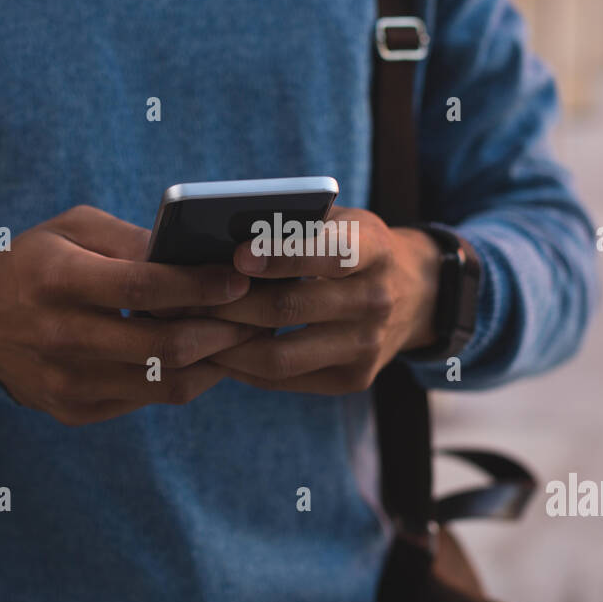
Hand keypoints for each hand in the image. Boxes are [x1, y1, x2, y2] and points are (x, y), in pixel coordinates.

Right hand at [0, 205, 257, 424]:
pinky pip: (150, 400)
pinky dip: (188, 377)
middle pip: (164, 344)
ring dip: (216, 359)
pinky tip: (209, 355)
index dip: (198, 285)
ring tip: (245, 335)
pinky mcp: (76, 411)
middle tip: (260, 312)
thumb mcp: (73, 230)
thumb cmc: (39, 264)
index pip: (142, 288)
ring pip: (166, 382)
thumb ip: (131, 239)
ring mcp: (67, 382)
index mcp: (56, 280)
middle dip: (224, 329)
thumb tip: (195, 254)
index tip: (239, 278)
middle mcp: (60, 336)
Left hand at [204, 207, 441, 394]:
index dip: (280, 256)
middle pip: (291, 308)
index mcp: (375, 249)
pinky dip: (243, 366)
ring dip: (227, 344)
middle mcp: (377, 300)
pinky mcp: (354, 379)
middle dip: (231, 303)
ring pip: (281, 357)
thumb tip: (216, 238)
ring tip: (192, 328)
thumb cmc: (351, 246)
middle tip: (186, 297)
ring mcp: (367, 346)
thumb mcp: (338, 221)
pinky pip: (284, 379)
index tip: (236, 256)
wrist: (416, 294)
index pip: (328, 253)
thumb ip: (293, 224)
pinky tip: (216, 349)